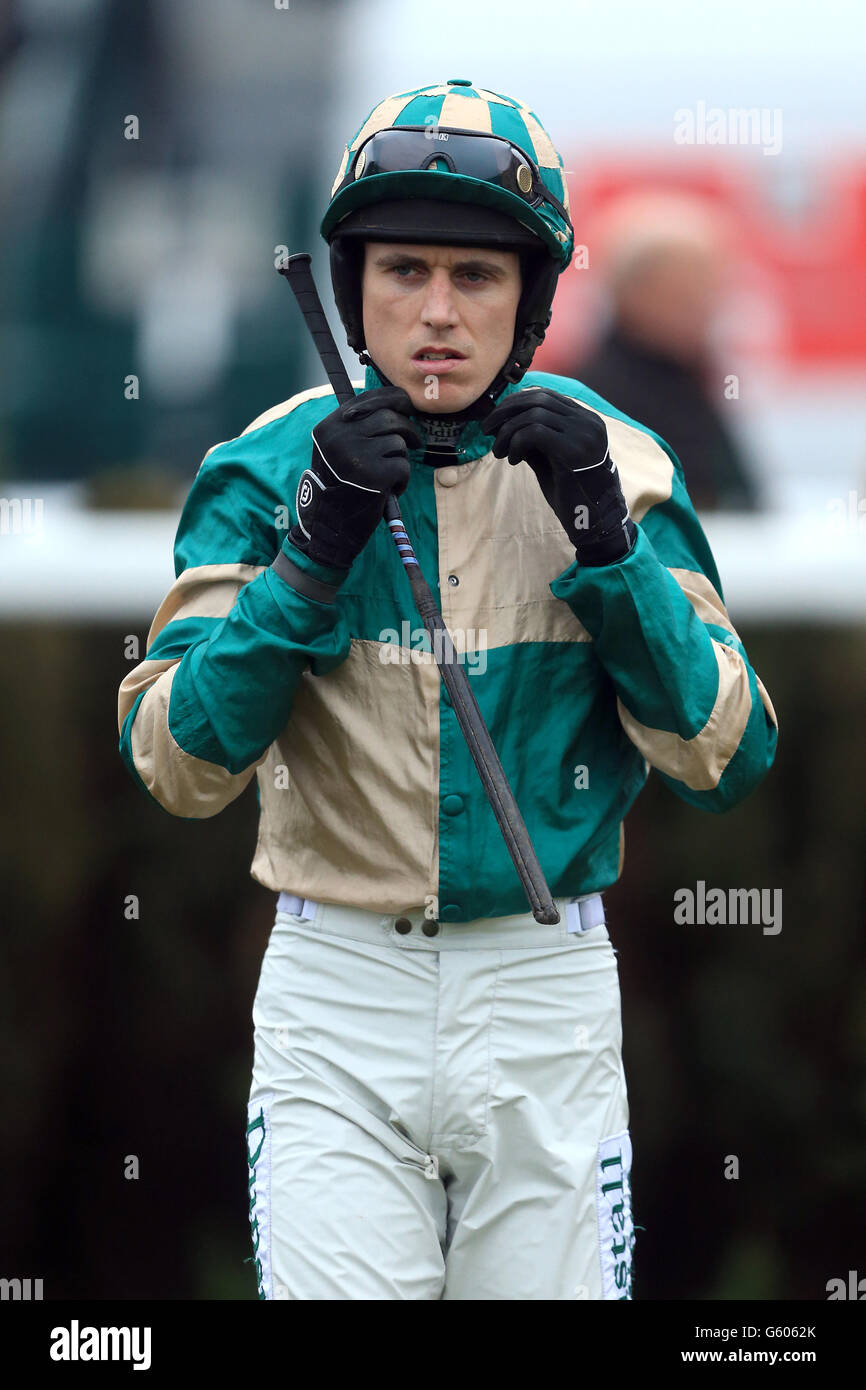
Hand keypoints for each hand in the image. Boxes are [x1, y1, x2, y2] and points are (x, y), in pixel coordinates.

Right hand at [287, 387, 422, 571]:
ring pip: (399, 443)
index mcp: (331, 426)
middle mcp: (342, 437)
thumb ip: (358, 426)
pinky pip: (403, 467)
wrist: (329, 526)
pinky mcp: (376, 475)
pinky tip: (387, 490)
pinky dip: (402, 480)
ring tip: (387, 475)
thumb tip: (396, 405)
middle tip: (415, 441)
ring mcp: (358, 455)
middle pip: (389, 418)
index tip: (407, 405)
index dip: (395, 399)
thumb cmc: (339, 485)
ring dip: (401, 459)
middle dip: (408, 429)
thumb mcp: (336, 449)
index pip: (369, 399)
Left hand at [481, 387, 636, 565]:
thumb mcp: (549, 459)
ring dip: (507, 432)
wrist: (594, 521)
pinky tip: (513, 460)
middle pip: (538, 399)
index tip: (496, 420)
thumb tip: (502, 422)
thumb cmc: (571, 493)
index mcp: (586, 420)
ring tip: (498, 452)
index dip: (516, 403)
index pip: (546, 396)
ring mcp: (583, 433)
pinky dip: (516, 443)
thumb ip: (533, 439)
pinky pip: (534, 433)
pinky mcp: (573, 449)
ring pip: (534, 414)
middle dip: (506, 412)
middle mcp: (588, 422)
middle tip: (486, 430)